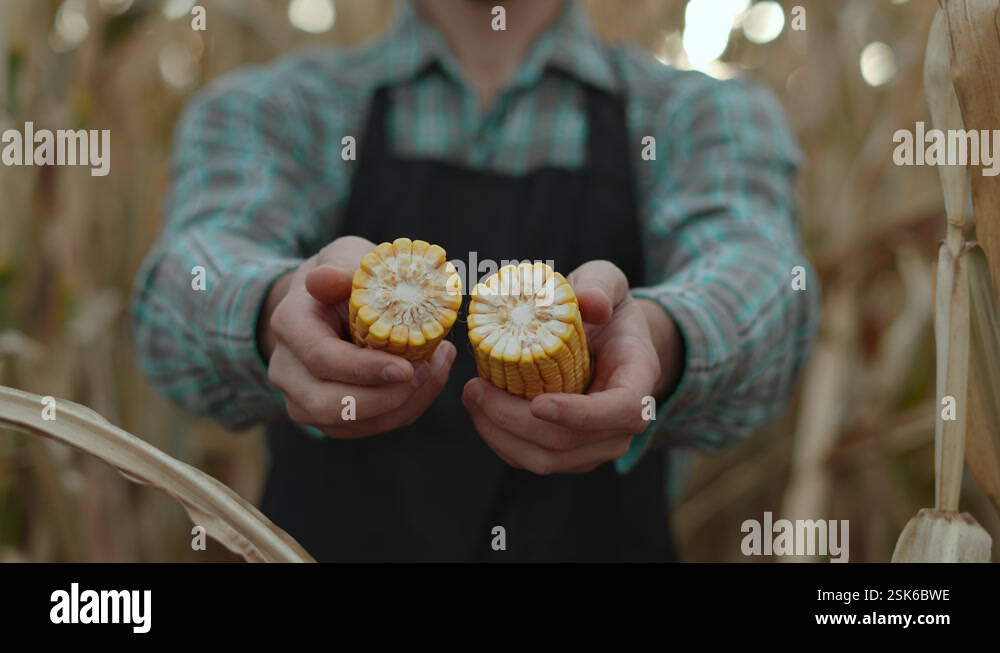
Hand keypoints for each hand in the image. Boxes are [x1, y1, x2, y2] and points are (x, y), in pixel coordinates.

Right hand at [260, 236, 455, 437]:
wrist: (327, 302)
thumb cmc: (345, 276)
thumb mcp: (346, 257)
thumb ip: (342, 269)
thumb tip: (325, 279)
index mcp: (290, 324)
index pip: (321, 358)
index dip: (364, 368)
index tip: (407, 367)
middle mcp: (286, 368)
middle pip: (328, 404)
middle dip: (385, 398)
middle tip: (429, 371)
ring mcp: (302, 398)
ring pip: (352, 424)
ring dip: (403, 404)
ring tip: (438, 368)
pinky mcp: (327, 417)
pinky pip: (368, 426)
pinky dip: (404, 409)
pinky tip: (429, 379)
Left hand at [461, 260, 683, 473]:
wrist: (608, 342)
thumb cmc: (605, 310)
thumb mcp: (606, 282)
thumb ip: (600, 285)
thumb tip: (590, 303)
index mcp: (638, 381)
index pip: (620, 410)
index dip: (580, 414)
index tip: (538, 403)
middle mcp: (621, 426)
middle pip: (569, 442)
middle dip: (515, 421)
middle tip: (474, 389)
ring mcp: (594, 447)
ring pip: (544, 459)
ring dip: (500, 433)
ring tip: (472, 396)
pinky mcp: (567, 455)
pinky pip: (529, 459)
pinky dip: (499, 439)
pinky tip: (479, 410)